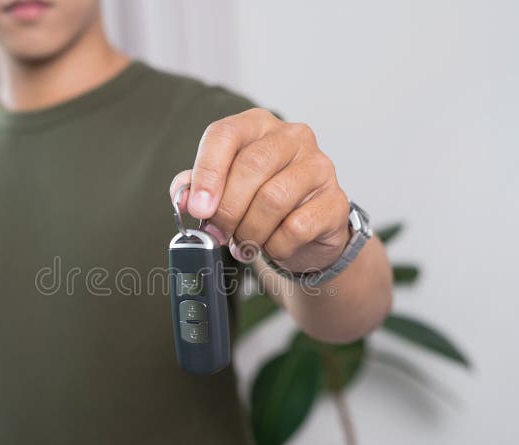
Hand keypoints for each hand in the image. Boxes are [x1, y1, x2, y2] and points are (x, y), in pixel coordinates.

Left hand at [170, 108, 349, 272]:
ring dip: (250, 231)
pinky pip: (296, 227)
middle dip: (228, 209)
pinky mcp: (335, 200)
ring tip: (245, 241)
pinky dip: (275, 245)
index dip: (207, 173)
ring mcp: (319, 166)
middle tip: (219, 233)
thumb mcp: (222, 190)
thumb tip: (183, 199)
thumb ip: (197, 189)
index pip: (225, 135)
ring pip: (273, 199)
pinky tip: (272, 245)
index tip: (198, 209)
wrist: (306, 233)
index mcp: (257, 125)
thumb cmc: (258, 203)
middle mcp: (292, 137)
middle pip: (250, 168)